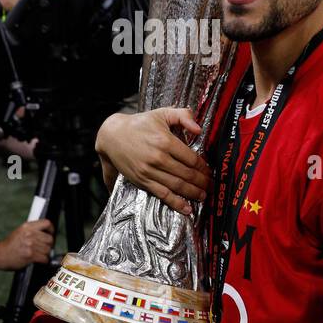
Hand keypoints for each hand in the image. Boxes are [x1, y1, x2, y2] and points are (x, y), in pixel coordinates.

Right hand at [0, 218, 53, 268]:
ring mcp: (30, 245)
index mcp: (27, 226)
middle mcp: (30, 234)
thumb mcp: (20, 231)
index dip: (51, 229)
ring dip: (45, 253)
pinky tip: (38, 260)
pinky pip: (45, 258)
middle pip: (50, 238)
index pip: (47, 223)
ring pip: (48, 249)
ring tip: (38, 254)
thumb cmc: (10, 245)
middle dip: (48, 244)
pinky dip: (43, 260)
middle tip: (43, 247)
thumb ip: (32, 230)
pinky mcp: (30, 255)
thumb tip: (47, 232)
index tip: (50, 233)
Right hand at [95, 108, 209, 215]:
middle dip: (202, 182)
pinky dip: (176, 203)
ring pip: (177, 186)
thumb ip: (183, 116)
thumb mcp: (162, 113)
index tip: (209, 171)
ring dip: (193, 193)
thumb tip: (198, 129)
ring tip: (203, 196)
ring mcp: (150, 171)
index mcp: (165, 141)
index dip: (203, 167)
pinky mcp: (142, 181)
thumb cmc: (139, 124)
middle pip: (187, 174)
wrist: (112, 135)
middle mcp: (158, 158)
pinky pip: (163, 194)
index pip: (191, 158)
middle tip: (211, 186)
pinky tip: (186, 209)